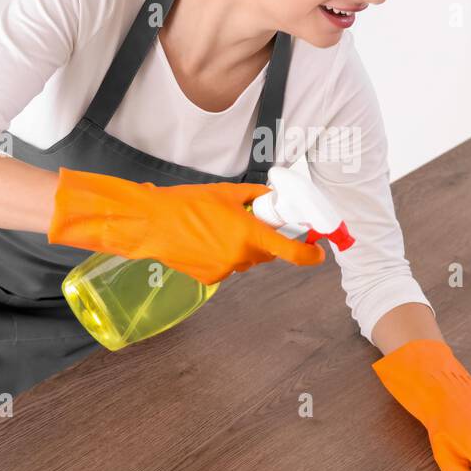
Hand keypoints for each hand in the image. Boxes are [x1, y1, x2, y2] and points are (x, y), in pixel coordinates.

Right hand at [46, 169, 324, 284]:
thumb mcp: (227, 192)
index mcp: (248, 234)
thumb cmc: (188, 203)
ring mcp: (225, 269)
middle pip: (266, 254)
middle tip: (253, 225)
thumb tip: (273, 198)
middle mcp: (240, 256)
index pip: (289, 251)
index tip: (318, 252)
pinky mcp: (210, 278)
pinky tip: (206, 242)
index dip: (309, 254)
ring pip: (246, 261)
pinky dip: (224, 256)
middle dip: (265, 242)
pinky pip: (227, 267)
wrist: (153, 223)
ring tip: (220, 229)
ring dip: (243, 249)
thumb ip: (254, 197)